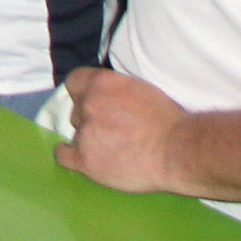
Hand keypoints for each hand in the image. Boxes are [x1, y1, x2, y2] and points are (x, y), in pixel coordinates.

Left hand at [53, 67, 185, 193]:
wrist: (177, 150)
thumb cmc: (168, 120)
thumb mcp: (138, 89)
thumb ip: (114, 91)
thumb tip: (105, 97)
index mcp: (101, 82)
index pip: (75, 81)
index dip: (83, 94)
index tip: (92, 103)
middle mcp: (88, 103)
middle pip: (77, 110)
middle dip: (90, 119)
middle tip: (111, 131)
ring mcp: (84, 132)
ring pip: (76, 133)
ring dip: (88, 139)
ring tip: (110, 150)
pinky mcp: (85, 159)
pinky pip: (63, 156)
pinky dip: (69, 156)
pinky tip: (79, 158)